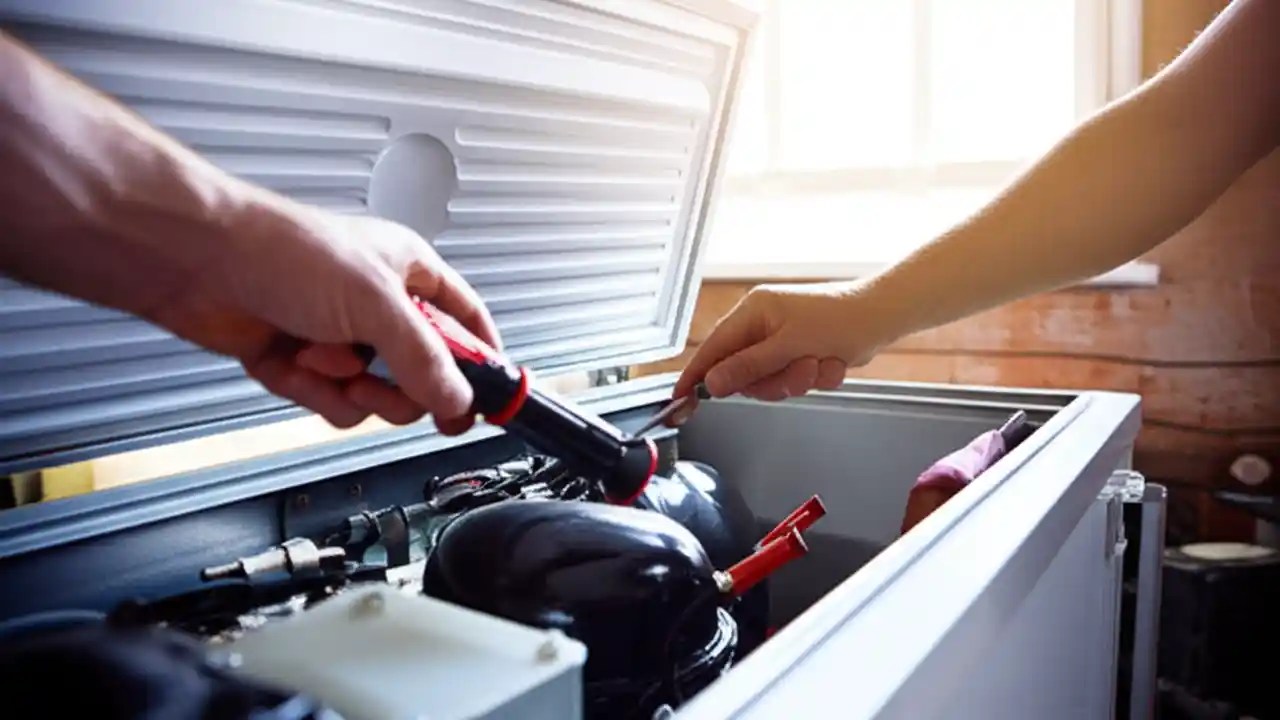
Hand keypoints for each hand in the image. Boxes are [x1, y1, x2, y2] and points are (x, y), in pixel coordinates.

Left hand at [149, 203, 499, 435]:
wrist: (194, 262)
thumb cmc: (279, 249)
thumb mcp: (375, 303)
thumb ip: (424, 357)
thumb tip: (458, 397)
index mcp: (409, 273)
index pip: (466, 321)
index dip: (482, 360)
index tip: (491, 397)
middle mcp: (378, 305)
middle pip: (423, 373)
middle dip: (400, 387)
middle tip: (384, 383)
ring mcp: (338, 336)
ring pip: (375, 396)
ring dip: (347, 388)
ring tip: (324, 361)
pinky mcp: (301, 361)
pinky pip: (328, 401)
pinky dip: (310, 391)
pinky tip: (291, 363)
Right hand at [672, 282, 893, 409]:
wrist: (882, 316)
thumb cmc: (839, 320)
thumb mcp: (789, 346)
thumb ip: (748, 367)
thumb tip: (712, 383)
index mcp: (752, 313)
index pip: (712, 349)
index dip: (695, 376)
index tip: (680, 400)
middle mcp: (761, 325)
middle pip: (743, 373)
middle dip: (774, 381)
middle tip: (799, 373)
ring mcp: (780, 339)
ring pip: (770, 381)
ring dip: (798, 380)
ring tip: (821, 364)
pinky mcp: (798, 352)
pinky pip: (792, 379)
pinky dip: (814, 377)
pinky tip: (833, 363)